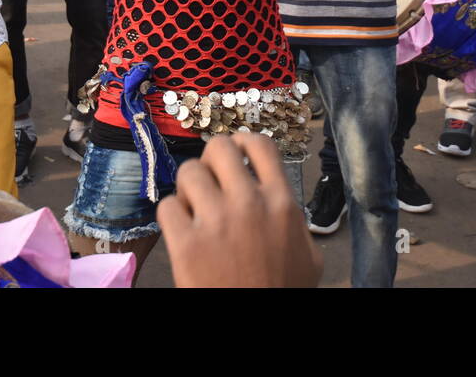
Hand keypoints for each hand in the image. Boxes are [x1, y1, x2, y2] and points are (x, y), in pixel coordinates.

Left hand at [157, 133, 322, 288]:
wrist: (254, 331)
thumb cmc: (282, 293)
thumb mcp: (308, 256)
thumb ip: (294, 220)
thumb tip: (281, 198)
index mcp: (281, 203)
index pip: (259, 144)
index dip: (243, 143)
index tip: (236, 152)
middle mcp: (248, 204)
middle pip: (218, 148)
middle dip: (211, 161)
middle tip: (210, 179)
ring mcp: (215, 222)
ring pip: (188, 173)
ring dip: (189, 188)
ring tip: (195, 208)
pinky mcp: (185, 243)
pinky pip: (167, 206)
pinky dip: (172, 215)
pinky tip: (183, 231)